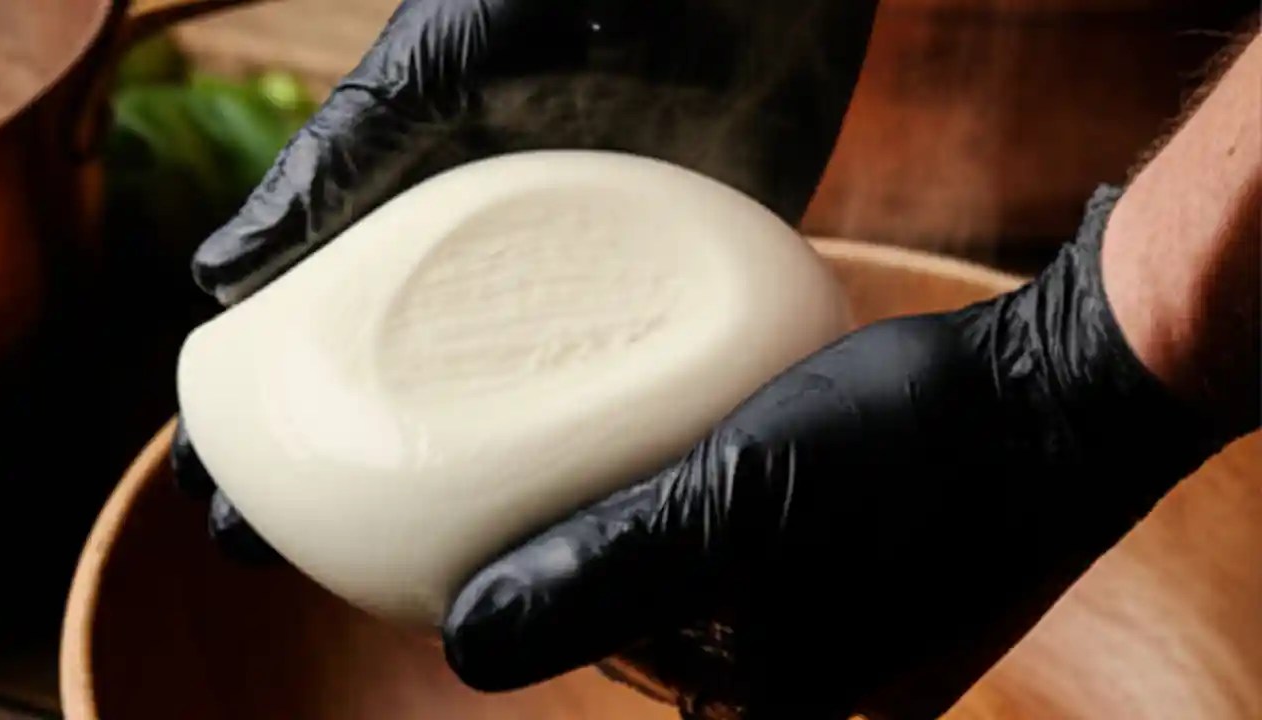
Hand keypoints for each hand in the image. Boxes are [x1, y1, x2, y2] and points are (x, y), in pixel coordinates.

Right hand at [170, 0, 879, 556]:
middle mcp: (495, 257)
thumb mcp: (451, 58)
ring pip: (505, 411)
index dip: (255, 414)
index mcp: (421, 205)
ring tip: (408, 576)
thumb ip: (351, 151)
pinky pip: (625, 390)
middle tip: (275, 558)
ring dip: (457, 494)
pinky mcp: (681, 291)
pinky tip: (570, 522)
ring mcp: (588, 282)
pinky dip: (590, 454)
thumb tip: (221, 275)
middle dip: (333, 475)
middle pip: (400, 387)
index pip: (315, 327)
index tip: (216, 496)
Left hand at [440, 187, 1242, 718]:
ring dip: (686, 530)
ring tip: (650, 453)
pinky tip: (732, 455)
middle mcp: (829, 683)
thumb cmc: (913, 443)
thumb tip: (468, 643)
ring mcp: (873, 635)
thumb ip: (610, 569)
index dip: (564, 592)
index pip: (627, 658)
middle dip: (627, 560)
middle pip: (680, 634)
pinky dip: (746, 515)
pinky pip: (789, 560)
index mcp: (788, 696)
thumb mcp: (739, 499)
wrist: (1068, 392)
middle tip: (582, 471)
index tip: (522, 523)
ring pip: (734, 594)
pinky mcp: (900, 580)